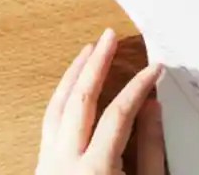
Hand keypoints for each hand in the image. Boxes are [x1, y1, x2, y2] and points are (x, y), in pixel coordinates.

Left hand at [37, 28, 165, 174]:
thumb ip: (150, 149)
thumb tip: (151, 107)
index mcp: (95, 168)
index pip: (118, 114)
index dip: (138, 86)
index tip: (155, 68)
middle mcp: (65, 163)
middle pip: (80, 101)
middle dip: (96, 64)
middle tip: (109, 37)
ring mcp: (49, 163)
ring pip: (57, 108)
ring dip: (73, 75)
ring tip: (87, 51)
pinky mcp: (43, 165)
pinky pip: (50, 122)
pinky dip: (62, 97)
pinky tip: (72, 85)